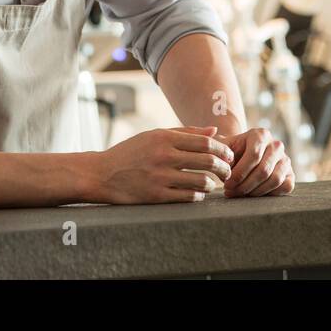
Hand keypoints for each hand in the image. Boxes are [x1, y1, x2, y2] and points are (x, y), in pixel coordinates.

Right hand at [91, 127, 234, 203]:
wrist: (101, 174)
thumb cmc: (130, 153)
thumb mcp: (154, 135)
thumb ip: (185, 133)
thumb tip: (214, 132)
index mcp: (164, 137)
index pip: (205, 142)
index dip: (222, 150)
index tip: (228, 156)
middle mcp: (163, 155)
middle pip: (207, 161)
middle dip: (224, 167)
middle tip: (227, 172)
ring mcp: (160, 177)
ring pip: (201, 181)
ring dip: (212, 184)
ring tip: (213, 184)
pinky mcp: (156, 196)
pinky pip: (187, 197)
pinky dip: (198, 196)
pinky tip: (197, 193)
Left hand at [216, 127, 294, 197]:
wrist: (244, 157)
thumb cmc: (231, 153)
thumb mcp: (222, 148)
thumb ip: (217, 150)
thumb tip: (221, 160)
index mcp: (260, 134)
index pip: (254, 155)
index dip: (239, 173)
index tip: (226, 184)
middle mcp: (276, 145)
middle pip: (264, 170)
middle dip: (245, 185)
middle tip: (230, 192)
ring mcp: (286, 159)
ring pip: (275, 180)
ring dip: (255, 192)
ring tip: (239, 194)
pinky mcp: (291, 174)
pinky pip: (285, 186)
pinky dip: (269, 194)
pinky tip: (253, 194)